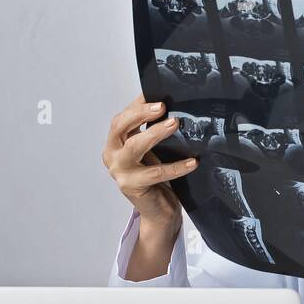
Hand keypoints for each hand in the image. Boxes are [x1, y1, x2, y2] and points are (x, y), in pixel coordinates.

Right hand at [101, 95, 196, 233]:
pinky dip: (176, 167)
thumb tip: (172, 107)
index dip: (138, 104)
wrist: (158, 210)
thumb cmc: (157, 176)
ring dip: (155, 133)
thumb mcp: (153, 150)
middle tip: (162, 106)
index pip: (122, 117)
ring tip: (174, 124)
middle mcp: (112, 154)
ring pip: (134, 147)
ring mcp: (119, 171)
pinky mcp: (131, 186)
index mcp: (115, 142)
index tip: (157, 93)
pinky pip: (156, 173)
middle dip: (140, 114)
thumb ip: (152, 131)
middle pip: (120, 127)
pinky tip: (192, 162)